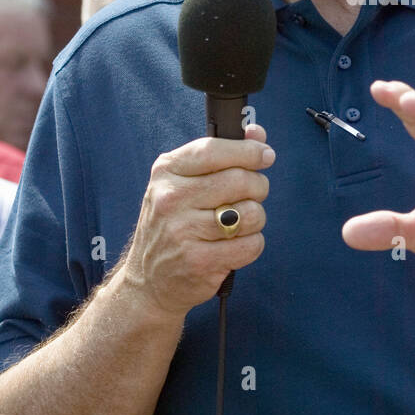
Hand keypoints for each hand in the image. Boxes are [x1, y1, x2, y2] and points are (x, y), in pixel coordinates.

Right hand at [121, 123, 273, 316]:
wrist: (148, 281)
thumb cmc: (173, 225)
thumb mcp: (184, 183)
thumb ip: (221, 154)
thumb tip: (257, 133)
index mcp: (166, 172)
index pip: (214, 150)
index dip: (248, 150)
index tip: (266, 155)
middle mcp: (171, 199)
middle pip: (240, 180)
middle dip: (258, 187)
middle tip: (251, 196)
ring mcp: (183, 231)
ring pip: (251, 213)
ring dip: (255, 219)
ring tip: (238, 224)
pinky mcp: (199, 261)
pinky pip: (251, 245)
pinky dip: (252, 245)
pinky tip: (233, 246)